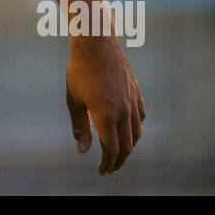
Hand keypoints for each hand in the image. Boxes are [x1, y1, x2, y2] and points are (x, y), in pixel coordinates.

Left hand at [65, 36, 144, 174]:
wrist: (97, 43)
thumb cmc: (80, 71)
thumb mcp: (74, 100)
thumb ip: (80, 127)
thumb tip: (83, 151)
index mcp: (106, 115)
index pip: (111, 149)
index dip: (107, 164)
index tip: (102, 171)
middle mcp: (123, 111)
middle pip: (127, 146)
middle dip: (118, 161)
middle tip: (109, 168)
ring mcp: (132, 101)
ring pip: (136, 133)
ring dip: (129, 147)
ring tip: (119, 154)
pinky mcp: (136, 92)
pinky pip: (140, 117)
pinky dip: (135, 129)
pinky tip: (128, 131)